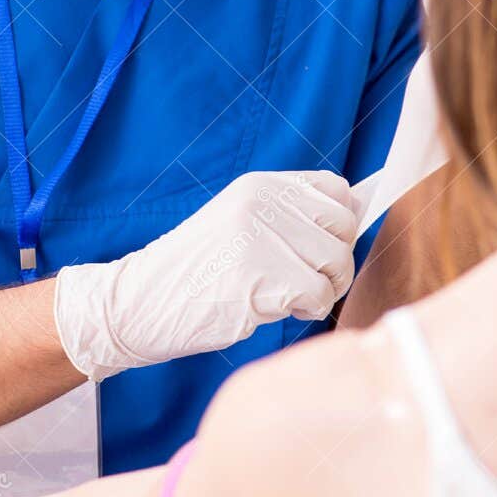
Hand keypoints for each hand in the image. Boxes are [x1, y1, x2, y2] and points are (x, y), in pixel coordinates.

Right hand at [54, 170, 356, 382]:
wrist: (140, 302)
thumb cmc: (195, 272)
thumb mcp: (238, 223)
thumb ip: (289, 216)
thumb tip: (357, 210)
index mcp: (260, 186)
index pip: (334, 190)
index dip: (340, 224)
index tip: (320, 250)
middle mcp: (263, 203)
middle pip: (344, 228)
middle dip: (336, 262)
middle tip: (309, 282)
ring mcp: (262, 238)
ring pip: (336, 264)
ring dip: (322, 290)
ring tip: (289, 297)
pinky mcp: (262, 277)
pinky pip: (318, 295)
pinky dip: (306, 311)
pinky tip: (277, 310)